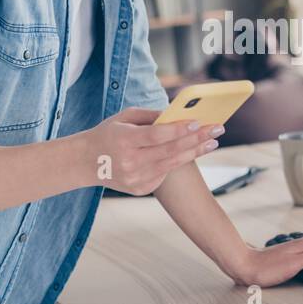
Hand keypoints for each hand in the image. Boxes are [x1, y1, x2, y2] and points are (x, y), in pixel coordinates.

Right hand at [80, 106, 221, 196]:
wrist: (85, 163)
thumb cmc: (108, 134)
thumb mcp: (124, 118)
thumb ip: (151, 116)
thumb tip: (178, 114)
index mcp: (124, 141)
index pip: (157, 135)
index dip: (179, 130)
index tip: (199, 122)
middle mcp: (130, 162)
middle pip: (170, 150)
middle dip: (197, 139)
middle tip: (217, 129)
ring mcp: (135, 179)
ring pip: (172, 164)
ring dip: (195, 152)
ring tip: (212, 142)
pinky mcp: (139, 189)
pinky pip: (164, 174)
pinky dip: (177, 162)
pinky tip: (190, 152)